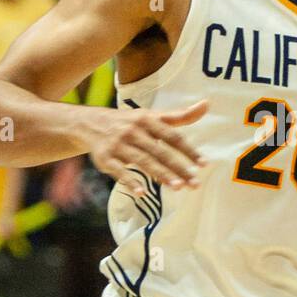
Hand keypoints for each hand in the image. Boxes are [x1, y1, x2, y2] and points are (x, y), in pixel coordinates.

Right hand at [85, 99, 207, 195]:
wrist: (89, 123)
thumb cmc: (129, 122)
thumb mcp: (151, 116)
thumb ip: (179, 115)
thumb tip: (206, 104)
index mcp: (147, 120)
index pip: (172, 137)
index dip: (188, 150)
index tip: (204, 164)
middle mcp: (133, 131)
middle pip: (159, 151)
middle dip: (178, 168)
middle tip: (195, 183)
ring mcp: (118, 145)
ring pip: (143, 161)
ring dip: (161, 174)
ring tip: (178, 187)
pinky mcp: (105, 158)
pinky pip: (119, 171)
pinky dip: (130, 181)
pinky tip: (142, 193)